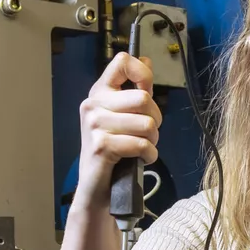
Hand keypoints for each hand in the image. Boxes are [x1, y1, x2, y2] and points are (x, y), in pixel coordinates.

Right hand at [78, 51, 160, 193]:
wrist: (96, 187)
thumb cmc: (112, 152)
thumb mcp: (122, 116)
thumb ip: (133, 89)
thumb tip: (146, 61)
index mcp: (99, 92)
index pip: (122, 62)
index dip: (143, 75)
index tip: (146, 93)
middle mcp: (93, 104)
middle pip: (143, 99)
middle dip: (156, 119)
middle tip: (148, 133)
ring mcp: (95, 125)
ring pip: (147, 123)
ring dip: (153, 140)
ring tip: (142, 147)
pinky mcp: (101, 146)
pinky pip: (141, 144)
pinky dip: (149, 155)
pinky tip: (141, 159)